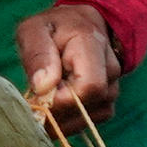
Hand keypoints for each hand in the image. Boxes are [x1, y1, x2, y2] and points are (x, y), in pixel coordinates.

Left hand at [12, 1, 120, 130]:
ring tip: (42, 101)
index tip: (37, 98)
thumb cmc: (52, 28)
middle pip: (88, 105)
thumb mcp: (33, 30)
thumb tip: (43, 86)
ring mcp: (113, 85)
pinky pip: (90, 121)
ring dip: (61, 118)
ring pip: (89, 117)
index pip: (90, 85)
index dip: (62, 100)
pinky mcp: (108, 101)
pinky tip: (55, 108)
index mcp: (91, 43)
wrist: (78, 26)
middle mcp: (110, 67)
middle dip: (57, 111)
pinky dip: (69, 121)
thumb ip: (37, 54)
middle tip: (33, 104)